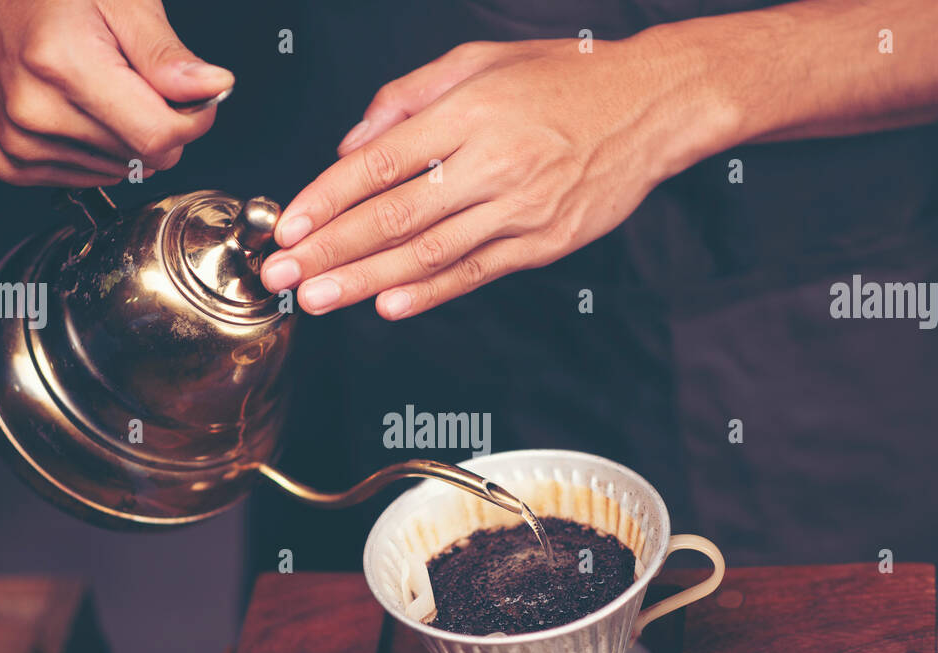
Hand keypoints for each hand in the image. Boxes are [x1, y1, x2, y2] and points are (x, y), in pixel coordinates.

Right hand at [0, 0, 233, 186]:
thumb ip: (167, 55)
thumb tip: (213, 88)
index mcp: (61, 64)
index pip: (159, 137)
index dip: (191, 119)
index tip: (189, 94)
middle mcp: (33, 109)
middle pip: (143, 158)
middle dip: (154, 121)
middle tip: (129, 77)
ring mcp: (17, 140)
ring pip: (118, 171)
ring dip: (121, 135)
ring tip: (95, 87)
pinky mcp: (10, 160)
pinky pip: (85, 178)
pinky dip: (93, 150)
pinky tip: (76, 111)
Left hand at [260, 36, 736, 317]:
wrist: (652, 106)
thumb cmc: (565, 79)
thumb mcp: (481, 60)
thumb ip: (408, 97)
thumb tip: (353, 145)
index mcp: (468, 112)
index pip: (379, 163)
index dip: (326, 199)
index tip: (290, 227)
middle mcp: (491, 162)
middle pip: (393, 216)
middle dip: (330, 251)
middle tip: (284, 277)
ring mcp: (519, 208)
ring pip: (428, 253)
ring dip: (367, 281)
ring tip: (321, 300)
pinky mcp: (544, 243)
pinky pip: (476, 272)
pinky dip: (431, 293)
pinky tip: (390, 308)